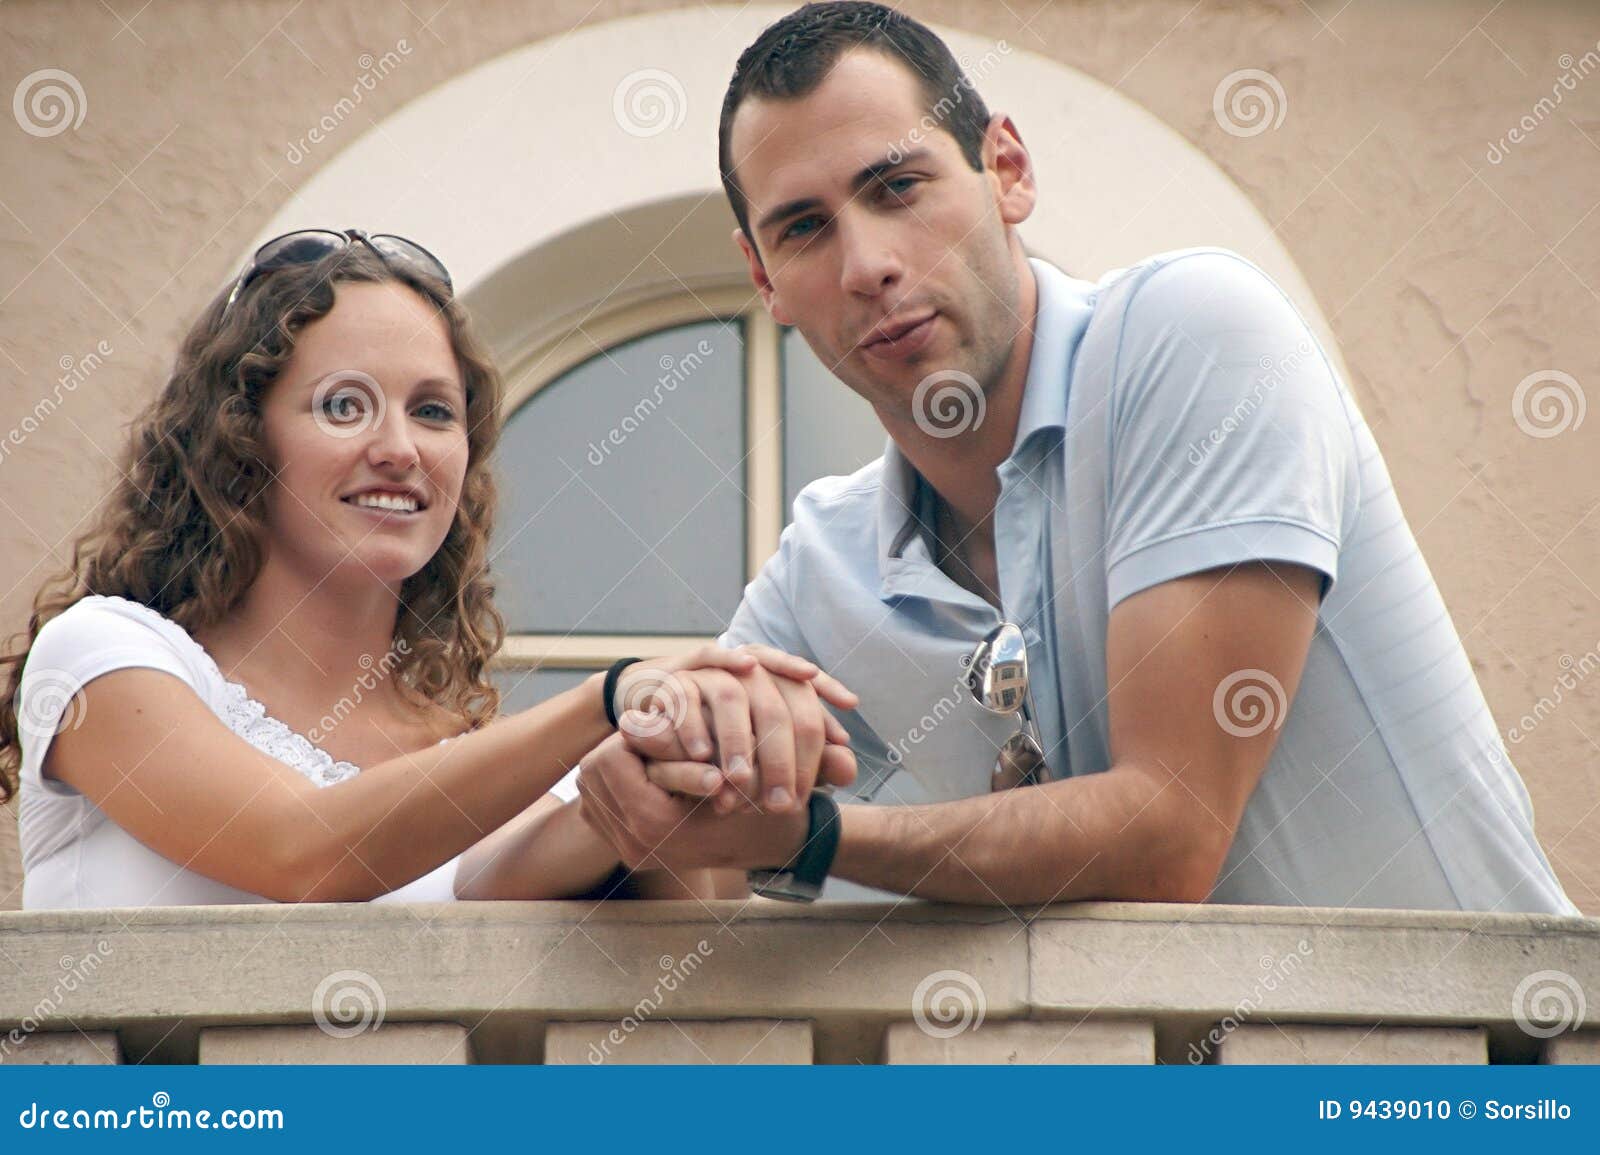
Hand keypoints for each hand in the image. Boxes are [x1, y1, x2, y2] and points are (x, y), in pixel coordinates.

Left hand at [577, 732, 809, 873]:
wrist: (763, 841)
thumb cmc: (750, 791)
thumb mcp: (715, 762)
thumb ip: (669, 744)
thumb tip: (626, 721)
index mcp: (653, 823)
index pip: (612, 758)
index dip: (634, 736)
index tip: (661, 728)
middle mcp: (634, 844)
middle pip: (594, 771)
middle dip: (620, 748)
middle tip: (651, 737)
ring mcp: (627, 852)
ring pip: (593, 786)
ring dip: (616, 765)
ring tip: (649, 755)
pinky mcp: (626, 853)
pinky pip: (600, 806)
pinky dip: (616, 785)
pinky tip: (644, 778)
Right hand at [614, 645, 857, 811]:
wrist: (664, 700)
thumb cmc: (727, 728)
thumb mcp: (767, 744)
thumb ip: (806, 754)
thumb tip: (850, 768)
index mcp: (771, 675)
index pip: (806, 690)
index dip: (824, 717)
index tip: (841, 745)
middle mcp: (744, 667)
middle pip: (772, 701)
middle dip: (780, 753)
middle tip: (783, 800)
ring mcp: (709, 670)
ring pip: (730, 696)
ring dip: (735, 740)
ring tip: (740, 779)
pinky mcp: (673, 678)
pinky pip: (685, 695)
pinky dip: (693, 722)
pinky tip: (700, 752)